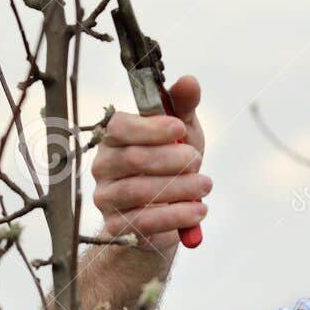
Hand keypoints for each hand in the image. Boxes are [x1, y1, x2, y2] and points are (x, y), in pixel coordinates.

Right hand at [93, 74, 211, 257]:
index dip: (151, 128)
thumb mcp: (182, 135)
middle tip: (198, 161)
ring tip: (205, 186)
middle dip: (172, 159)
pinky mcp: (116, 227)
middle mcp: (103, 166)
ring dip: (179, 188)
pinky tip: (198, 211)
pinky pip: (143, 222)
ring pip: (138, 191)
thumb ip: (183, 107)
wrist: (166, 217)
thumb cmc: (172, 168)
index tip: (180, 129)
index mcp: (114, 138)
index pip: (120, 127)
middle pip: (133, 159)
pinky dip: (175, 215)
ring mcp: (106, 198)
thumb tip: (189, 81)